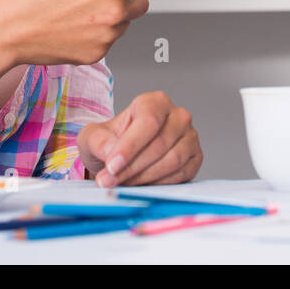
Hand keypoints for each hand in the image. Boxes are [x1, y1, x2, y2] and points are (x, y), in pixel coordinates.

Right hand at [0, 0, 233, 67]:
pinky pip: (106, 42)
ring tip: (68, 16)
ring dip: (104, 19)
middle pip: (139, 4)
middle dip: (124, 0)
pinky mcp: (97, 58)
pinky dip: (91, 37)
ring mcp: (108, 38)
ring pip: (121, 24)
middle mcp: (116, 12)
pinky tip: (66, 34)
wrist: (4, 30)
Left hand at [77, 90, 201, 186]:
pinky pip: (182, 174)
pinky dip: (159, 184)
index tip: (111, 167)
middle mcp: (178, 115)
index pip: (147, 122)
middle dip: (132, 168)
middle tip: (110, 182)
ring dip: (144, 178)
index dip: (129, 147)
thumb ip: (99, 141)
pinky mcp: (195, 157)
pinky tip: (140, 186)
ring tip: (122, 184)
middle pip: (159, 144)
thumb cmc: (111, 141)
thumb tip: (110, 153)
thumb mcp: (94, 137)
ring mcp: (190, 136)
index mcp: (154, 102)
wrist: (124, 155)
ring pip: (172, 161)